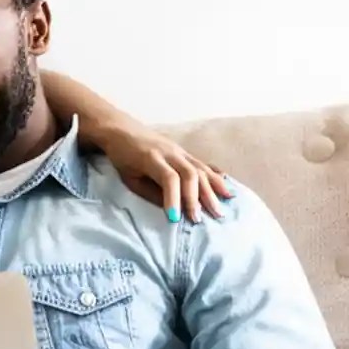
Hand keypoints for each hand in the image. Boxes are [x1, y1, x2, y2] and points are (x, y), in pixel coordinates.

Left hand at [96, 121, 232, 222]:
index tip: (175, 218)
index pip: (169, 178)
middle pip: (190, 174)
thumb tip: (172, 208)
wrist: (122, 129)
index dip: (173, 199)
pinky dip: (215, 178)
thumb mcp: (130, 177)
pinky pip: (203, 164)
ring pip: (200, 169)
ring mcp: (180, 150)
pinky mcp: (185, 151)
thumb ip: (150, 192)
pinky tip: (226, 190)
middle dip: (197, 198)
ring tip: (219, 211)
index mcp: (151, 158)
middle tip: (200, 220)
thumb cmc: (123, 157)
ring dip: (211, 191)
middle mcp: (170, 152)